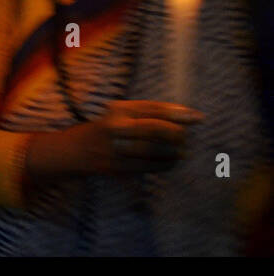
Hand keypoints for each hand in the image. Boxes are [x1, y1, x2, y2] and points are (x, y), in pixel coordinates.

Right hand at [66, 100, 203, 174]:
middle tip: (185, 138)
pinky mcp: (116, 167)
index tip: (198, 117)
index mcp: (118, 110)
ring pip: (153, 150)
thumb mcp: (124, 113)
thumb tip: (191, 117)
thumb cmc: (108, 128)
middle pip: (154, 129)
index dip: (178, 112)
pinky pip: (148, 166)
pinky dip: (165, 165)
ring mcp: (115, 148)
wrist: (76, 150)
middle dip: (176, 134)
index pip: (152, 109)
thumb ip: (154, 113)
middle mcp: (115, 128)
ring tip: (182, 151)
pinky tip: (172, 162)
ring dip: (173, 152)